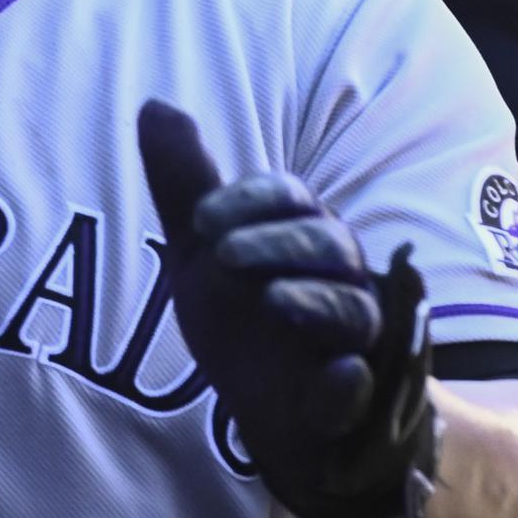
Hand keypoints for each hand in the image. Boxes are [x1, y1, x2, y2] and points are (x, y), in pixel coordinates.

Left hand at [137, 100, 434, 517]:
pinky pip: (364, 390)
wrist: (271, 413)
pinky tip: (341, 375)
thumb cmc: (245, 318)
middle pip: (330, 246)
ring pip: (357, 312)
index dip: (249, 201)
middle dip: (281, 243)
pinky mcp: (352, 400)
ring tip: (274, 302)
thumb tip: (153, 104)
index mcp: (303, 235)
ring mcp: (353, 341)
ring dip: (318, 302)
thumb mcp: (202, 252)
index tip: (200, 220)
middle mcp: (340, 279)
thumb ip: (185, 184)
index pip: (291, 199)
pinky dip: (352, 383)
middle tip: (224, 255)